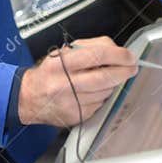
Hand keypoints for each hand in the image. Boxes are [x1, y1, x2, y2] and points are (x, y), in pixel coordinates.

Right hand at [17, 36, 137, 127]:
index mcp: (60, 63)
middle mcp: (63, 83)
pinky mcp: (76, 116)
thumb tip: (117, 51)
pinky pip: (99, 104)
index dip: (118, 55)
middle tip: (132, 68)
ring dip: (111, 84)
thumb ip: (91, 47)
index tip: (129, 56)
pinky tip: (92, 92)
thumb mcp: (64, 52)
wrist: (29, 97)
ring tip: (103, 79)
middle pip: (104, 77)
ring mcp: (70, 102)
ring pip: (105, 92)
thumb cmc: (50, 72)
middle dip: (124, 71)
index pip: (96, 55)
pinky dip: (101, 97)